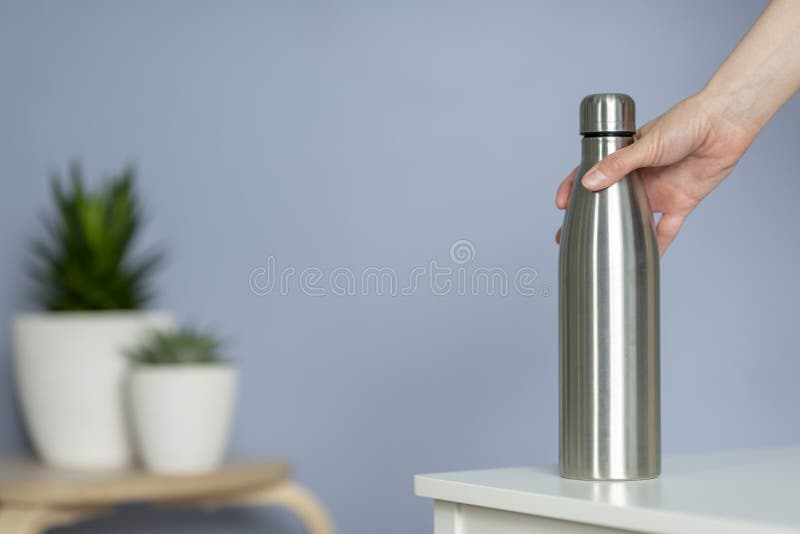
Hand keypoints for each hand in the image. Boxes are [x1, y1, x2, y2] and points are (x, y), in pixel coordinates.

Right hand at [555, 92, 757, 255]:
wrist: (725, 123)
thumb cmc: (686, 122)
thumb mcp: (646, 143)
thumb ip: (617, 165)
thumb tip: (588, 183)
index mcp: (626, 155)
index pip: (593, 171)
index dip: (574, 186)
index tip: (561, 204)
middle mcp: (640, 175)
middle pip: (609, 199)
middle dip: (589, 217)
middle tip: (569, 235)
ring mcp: (659, 190)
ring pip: (634, 217)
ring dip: (619, 234)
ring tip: (601, 252)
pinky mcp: (681, 201)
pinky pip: (667, 228)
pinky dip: (658, 244)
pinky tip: (648, 259)